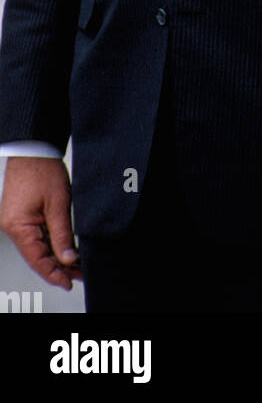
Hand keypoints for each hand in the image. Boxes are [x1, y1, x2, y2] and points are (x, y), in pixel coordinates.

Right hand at [0, 157, 81, 289]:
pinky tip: (65, 247)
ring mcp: (16, 221)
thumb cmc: (42, 169)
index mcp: (19, 226)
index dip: (54, 274)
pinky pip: (36, 235)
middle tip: (79, 273)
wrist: (34, 148)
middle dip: (58, 266)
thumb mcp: (58, 204)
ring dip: (56, 255)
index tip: (68, 282)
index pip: (37, 260)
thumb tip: (68, 258)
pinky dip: (50, 242)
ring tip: (76, 263)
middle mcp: (13, 227)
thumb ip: (62, 234)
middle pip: (37, 255)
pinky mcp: (22, 215)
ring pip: (38, 246)